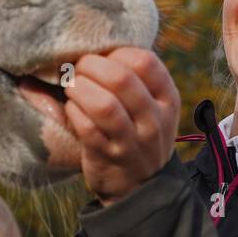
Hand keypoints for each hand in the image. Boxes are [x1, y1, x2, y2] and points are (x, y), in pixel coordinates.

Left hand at [62, 47, 180, 205]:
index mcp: (167, 98)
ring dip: (79, 89)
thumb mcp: (152, 108)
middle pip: (122, 79)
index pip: (145, 61)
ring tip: (71, 86)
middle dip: (91, 67)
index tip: (103, 57)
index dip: (117, 53)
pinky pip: (86, 128)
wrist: (140, 188)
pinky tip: (71, 109)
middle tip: (78, 68)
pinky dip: (73, 113)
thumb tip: (98, 48)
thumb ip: (135, 80)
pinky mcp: (108, 157)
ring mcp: (132, 141)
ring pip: (104, 105)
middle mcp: (154, 120)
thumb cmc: (138, 135)